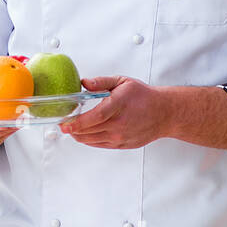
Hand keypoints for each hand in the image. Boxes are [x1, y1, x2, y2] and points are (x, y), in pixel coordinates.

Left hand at [59, 76, 173, 148]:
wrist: (164, 113)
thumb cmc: (143, 96)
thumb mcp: (122, 82)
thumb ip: (101, 82)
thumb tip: (83, 82)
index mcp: (118, 106)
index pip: (94, 118)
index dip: (76, 122)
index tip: (64, 122)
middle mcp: (119, 124)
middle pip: (89, 131)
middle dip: (72, 128)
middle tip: (63, 123)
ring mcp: (120, 137)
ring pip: (91, 140)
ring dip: (78, 135)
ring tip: (71, 128)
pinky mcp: (122, 145)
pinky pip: (99, 144)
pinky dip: (88, 139)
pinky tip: (85, 133)